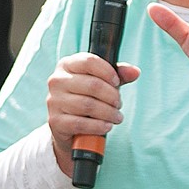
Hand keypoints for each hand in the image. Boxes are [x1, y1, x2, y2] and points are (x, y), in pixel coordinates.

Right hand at [45, 51, 141, 177]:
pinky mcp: (55, 121)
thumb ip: (119, 75)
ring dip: (108, 113)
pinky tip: (107, 126)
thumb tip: (135, 72)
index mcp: (67, 65)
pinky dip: (98, 126)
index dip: (108, 72)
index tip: (117, 83)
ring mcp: (54, 101)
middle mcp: (57, 80)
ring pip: (88, 105)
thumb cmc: (86, 98)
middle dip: (112, 96)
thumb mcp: (103, 83)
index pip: (89, 61)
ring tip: (117, 117)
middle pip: (92, 85)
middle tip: (118, 104)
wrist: (67, 127)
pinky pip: (81, 123)